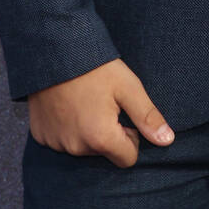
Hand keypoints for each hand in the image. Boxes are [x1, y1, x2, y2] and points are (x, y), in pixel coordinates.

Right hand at [28, 58, 174, 166]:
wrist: (54, 49)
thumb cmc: (95, 66)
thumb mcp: (128, 86)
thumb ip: (147, 116)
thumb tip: (167, 141)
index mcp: (100, 138)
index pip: (128, 158)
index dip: (131, 137)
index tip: (123, 114)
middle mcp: (76, 147)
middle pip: (104, 153)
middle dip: (108, 134)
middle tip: (103, 103)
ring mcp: (55, 143)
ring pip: (83, 148)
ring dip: (87, 131)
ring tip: (85, 101)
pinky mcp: (40, 135)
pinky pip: (62, 140)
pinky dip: (67, 128)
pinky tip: (67, 104)